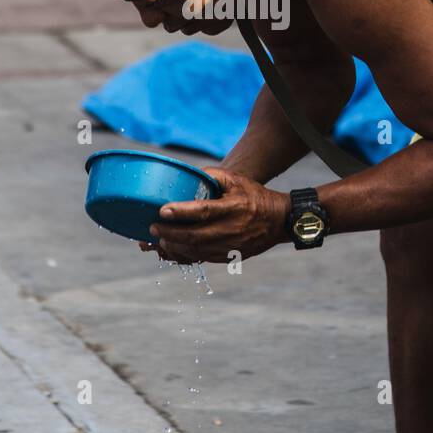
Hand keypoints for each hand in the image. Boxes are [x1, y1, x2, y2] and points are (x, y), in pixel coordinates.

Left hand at [137, 167, 289, 264]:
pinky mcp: (231, 256)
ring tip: (160, 240)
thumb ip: (213, 175)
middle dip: (170, 234)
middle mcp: (233, 228)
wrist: (279, 220)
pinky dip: (187, 255)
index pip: (203, 211)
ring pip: (198, 250)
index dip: (181, 212)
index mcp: (234, 207)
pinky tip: (175, 249)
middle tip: (153, 228)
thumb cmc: (254, 196)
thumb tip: (188, 174)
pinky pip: (204, 259)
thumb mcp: (237, 180)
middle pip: (195, 235)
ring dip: (176, 247)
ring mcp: (232, 245)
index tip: (162, 211)